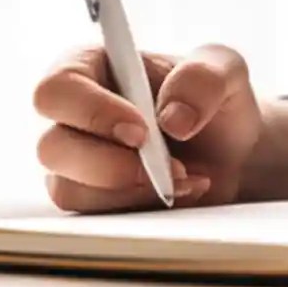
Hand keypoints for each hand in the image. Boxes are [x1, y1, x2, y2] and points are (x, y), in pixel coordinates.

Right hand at [33, 44, 262, 211]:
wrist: (236, 154)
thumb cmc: (218, 103)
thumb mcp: (226, 71)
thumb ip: (204, 79)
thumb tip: (172, 118)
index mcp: (90, 68)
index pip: (57, 89)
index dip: (90, 111)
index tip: (141, 131)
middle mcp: (73, 117)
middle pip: (51, 148)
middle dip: (110, 165)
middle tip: (168, 167)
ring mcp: (77, 163)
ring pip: (68, 190)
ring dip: (130, 191)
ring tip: (185, 178)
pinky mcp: (93, 201)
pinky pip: (94, 217)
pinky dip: (141, 208)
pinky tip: (181, 194)